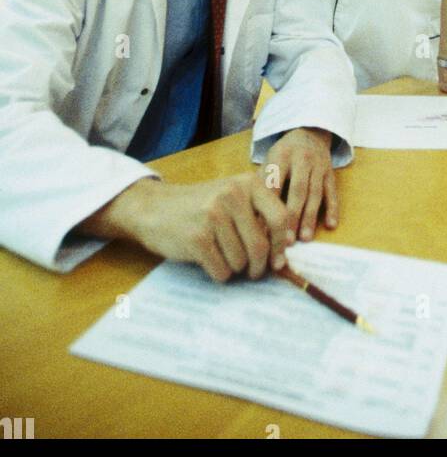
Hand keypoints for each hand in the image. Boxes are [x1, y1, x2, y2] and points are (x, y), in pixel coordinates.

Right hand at [91, 170, 291, 282]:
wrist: (154, 208)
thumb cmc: (199, 207)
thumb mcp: (232, 197)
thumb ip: (257, 215)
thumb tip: (283, 253)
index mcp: (248, 183)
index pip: (280, 218)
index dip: (281, 245)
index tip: (278, 261)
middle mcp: (232, 195)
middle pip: (260, 246)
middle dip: (258, 266)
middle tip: (252, 272)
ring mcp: (213, 215)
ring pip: (241, 262)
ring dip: (234, 268)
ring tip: (221, 255)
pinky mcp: (197, 237)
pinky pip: (221, 271)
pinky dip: (219, 273)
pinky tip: (207, 260)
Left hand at [263, 126, 337, 242]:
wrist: (309, 133)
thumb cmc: (283, 155)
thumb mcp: (270, 161)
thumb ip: (262, 185)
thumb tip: (252, 220)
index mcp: (281, 156)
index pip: (274, 183)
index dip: (268, 207)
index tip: (263, 230)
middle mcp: (301, 159)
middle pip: (297, 190)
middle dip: (291, 216)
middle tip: (285, 240)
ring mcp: (318, 165)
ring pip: (315, 193)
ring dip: (310, 217)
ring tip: (304, 238)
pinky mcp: (330, 172)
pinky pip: (332, 192)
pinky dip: (332, 209)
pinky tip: (330, 225)